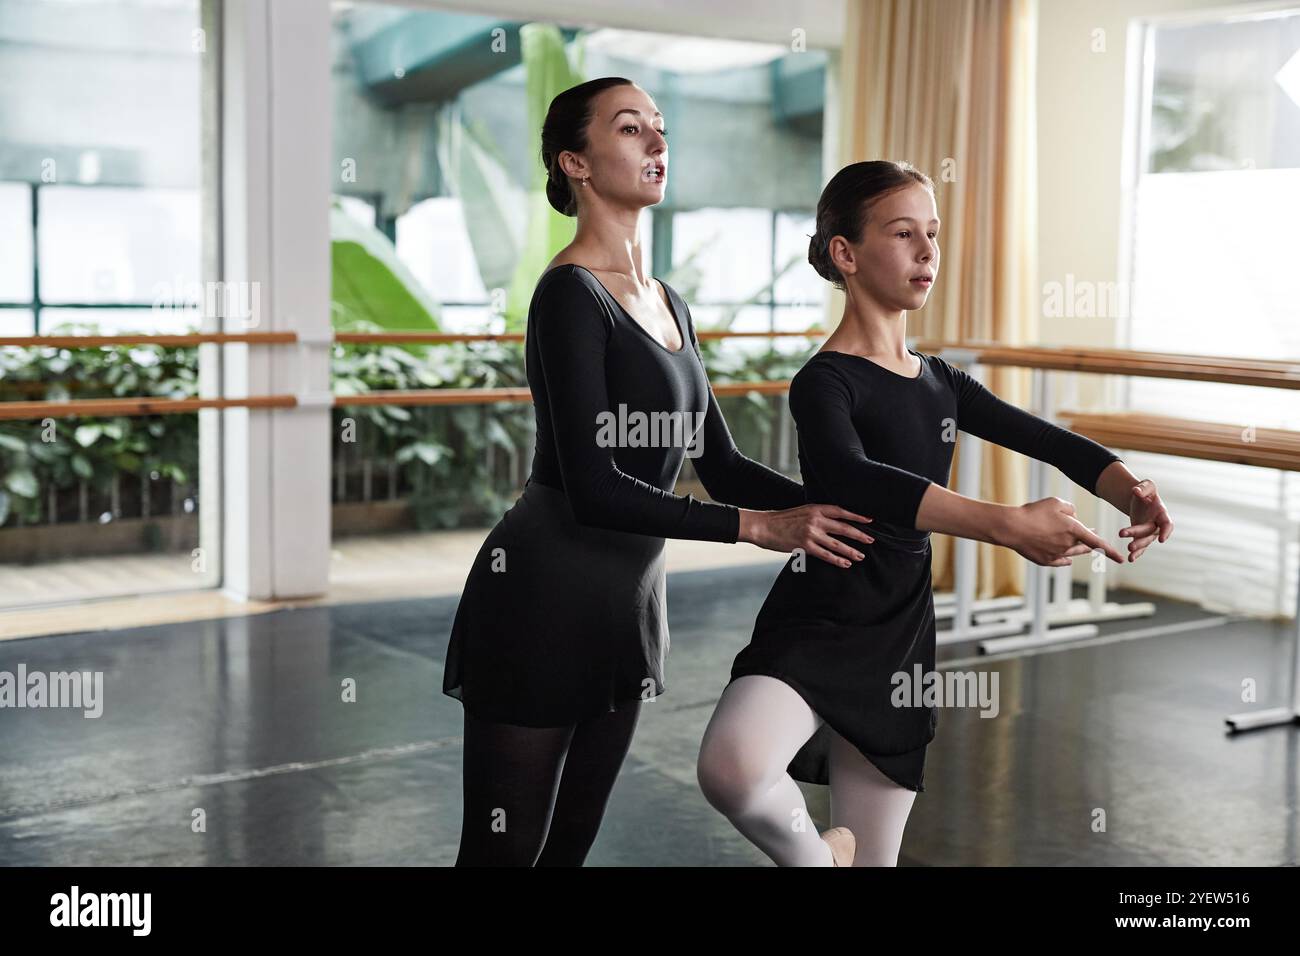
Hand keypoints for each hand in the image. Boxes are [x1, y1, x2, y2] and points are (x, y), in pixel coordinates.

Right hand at [738, 504, 875, 567]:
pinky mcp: (805, 546)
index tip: (869, 520)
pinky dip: (837, 560)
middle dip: (859, 535)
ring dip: (851, 551)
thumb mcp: (801, 511)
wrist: (763, 526)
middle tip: (871, 540)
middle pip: (843, 528)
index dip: (856, 516)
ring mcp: (811, 533)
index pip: (841, 511)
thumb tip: (831, 521)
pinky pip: (826, 555)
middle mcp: (815, 519)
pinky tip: (845, 564)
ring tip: (861, 556)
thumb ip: (816, 514)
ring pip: (837, 544)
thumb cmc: (781, 519)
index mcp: (815, 508)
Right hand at [1001, 496, 1123, 566]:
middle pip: (1085, 546)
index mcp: (1073, 530)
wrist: (1012, 527)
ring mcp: (1057, 554)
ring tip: (1075, 541)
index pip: (1098, 542)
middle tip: (1091, 534)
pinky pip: (1061, 560)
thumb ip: (1070, 508)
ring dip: (1076, 547)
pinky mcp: (1045, 561)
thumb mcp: (1055, 502)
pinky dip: (1064, 557)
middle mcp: (1068, 545)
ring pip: (1073, 552)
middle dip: (1089, 541)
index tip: (1122, 560)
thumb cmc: (1034, 512)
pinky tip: (1066, 557)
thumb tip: (1075, 516)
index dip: (1111, 551)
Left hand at [1119, 478, 1172, 561]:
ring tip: (1128, 550)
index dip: (1166, 532)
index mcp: (1161, 513)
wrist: (1139, 498)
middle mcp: (1157, 525)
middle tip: (1130, 544)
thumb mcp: (1146, 485)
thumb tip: (1136, 491)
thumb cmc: (1145, 491)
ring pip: (1145, 541)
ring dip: (1137, 547)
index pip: (1167, 524)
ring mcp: (1149, 532)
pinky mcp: (1141, 536)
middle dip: (1139, 537)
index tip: (1162, 540)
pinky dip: (1136, 553)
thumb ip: (1143, 487)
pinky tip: (1130, 559)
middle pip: (1150, 533)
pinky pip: (1140, 546)